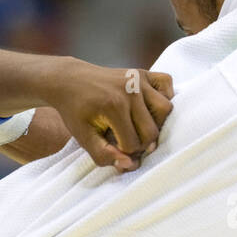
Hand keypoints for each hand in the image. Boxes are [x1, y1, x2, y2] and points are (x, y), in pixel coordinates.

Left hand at [47, 59, 173, 170]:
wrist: (70, 81)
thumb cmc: (76, 111)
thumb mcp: (83, 137)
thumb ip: (103, 155)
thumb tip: (131, 164)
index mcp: (114, 106)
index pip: (133, 143)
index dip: (124, 152)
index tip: (113, 148)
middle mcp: (130, 90)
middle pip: (152, 130)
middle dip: (141, 143)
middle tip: (127, 141)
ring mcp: (138, 78)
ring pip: (165, 109)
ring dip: (156, 124)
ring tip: (139, 127)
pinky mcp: (142, 72)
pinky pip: (166, 84)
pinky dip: (164, 97)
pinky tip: (148, 107)